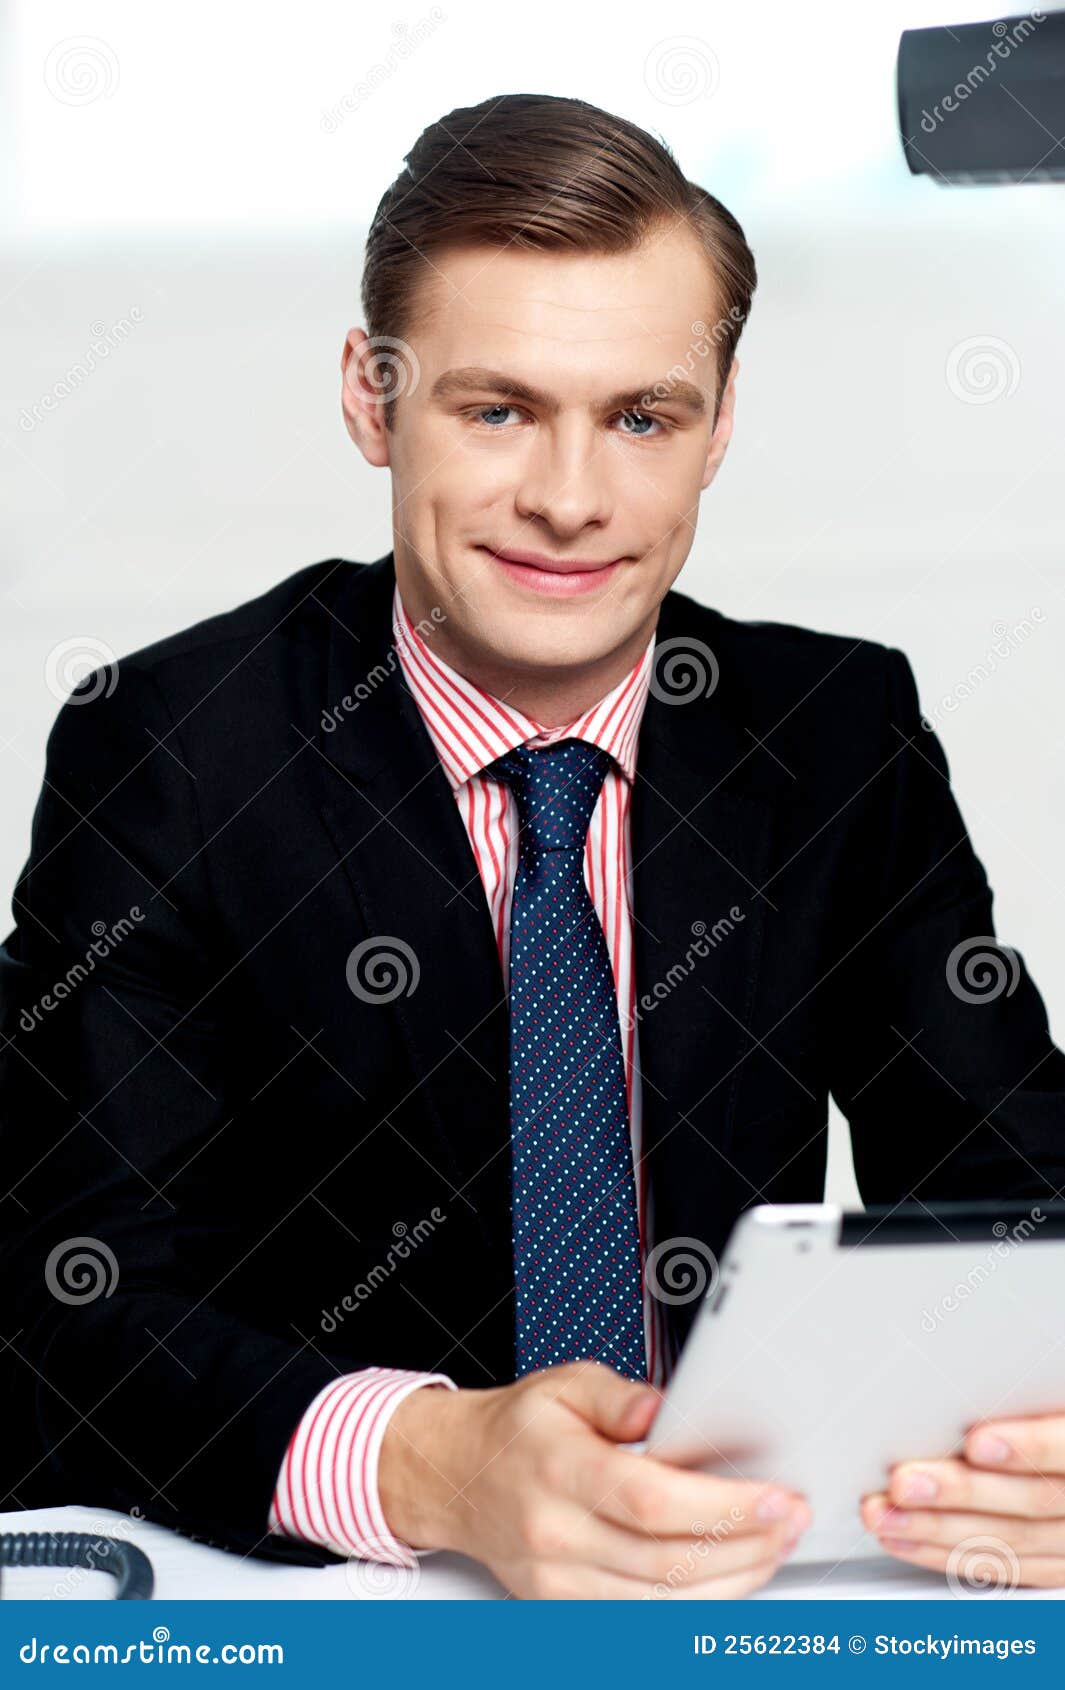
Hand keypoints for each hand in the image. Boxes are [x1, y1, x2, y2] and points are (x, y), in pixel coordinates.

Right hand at [378, 1359, 811, 1597]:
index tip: (776, 1497)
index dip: (722, 1506)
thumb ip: (622, 1395)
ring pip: (664, 1601)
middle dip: (747, 1544)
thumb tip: (671, 1408)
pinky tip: (731, 1577)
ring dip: (734, 1579)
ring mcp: (559, 1580)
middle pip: (668, 1559)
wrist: (457, 1477)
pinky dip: (697, 1604)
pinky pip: (644, 1618)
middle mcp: (555, 1532)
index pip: (650, 1501)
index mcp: (558, 1468)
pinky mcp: (565, 1607)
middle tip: (792, 1521)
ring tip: (775, 1547)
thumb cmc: (517, 1429)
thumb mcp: (565, 1384)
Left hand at [861, 1413, 1064, 1588]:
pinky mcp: (1051, 1564)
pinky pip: (1002, 1569)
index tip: (977, 1441)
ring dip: (938, 1531)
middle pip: (1031, 1501)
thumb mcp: (1050, 1397)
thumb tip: (970, 1379)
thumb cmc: (1046, 1411)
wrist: (1062, 1457)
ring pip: (1010, 1542)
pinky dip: (948, 1555)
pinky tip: (905, 1541)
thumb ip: (1024, 1399)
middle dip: (961, 1493)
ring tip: (886, 1516)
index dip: (1026, 1448)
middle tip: (905, 1483)